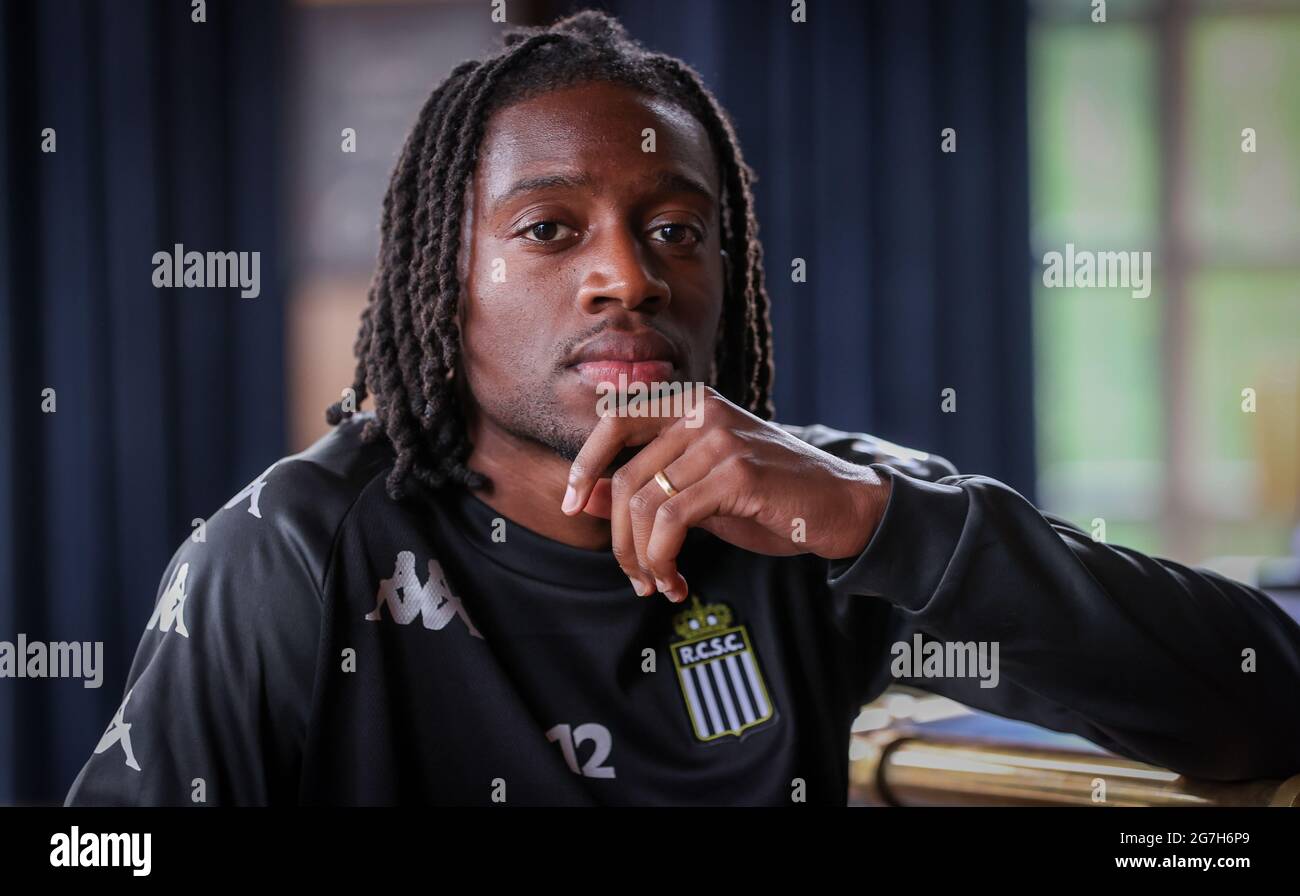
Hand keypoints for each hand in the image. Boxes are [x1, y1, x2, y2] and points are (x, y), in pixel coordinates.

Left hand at [561, 386, 889, 601]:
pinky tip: (677, 581)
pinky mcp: (736, 472)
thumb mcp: (700, 492)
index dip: (584, 464)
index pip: (615, 419)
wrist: (844, 507)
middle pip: (624, 477)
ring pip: (644, 503)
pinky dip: (663, 559)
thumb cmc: (772, 499)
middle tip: (633, 576)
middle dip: (619, 538)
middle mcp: (702, 410)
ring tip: (659, 584)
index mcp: (691, 403)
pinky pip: (671, 520)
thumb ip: (645, 488)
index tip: (571, 506)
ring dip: (642, 557)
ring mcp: (720, 438)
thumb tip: (581, 497)